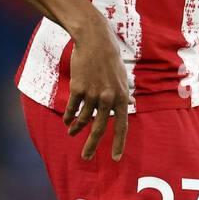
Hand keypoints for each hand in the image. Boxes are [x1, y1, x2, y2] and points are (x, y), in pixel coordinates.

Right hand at [63, 18, 129, 159]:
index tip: (115, 158)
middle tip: (86, 158)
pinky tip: (67, 121)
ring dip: (76, 128)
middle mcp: (108, 98)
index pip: (122, 126)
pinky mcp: (78, 87)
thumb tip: (131, 106)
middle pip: (99, 128)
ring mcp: (93, 93)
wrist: (94, 40)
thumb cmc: (110, 58)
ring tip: (71, 134)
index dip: (118, 143)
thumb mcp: (122, 77)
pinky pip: (72, 108)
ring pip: (83, 119)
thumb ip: (124, 94)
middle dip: (91, 145)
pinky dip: (69, 115)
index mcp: (122, 97)